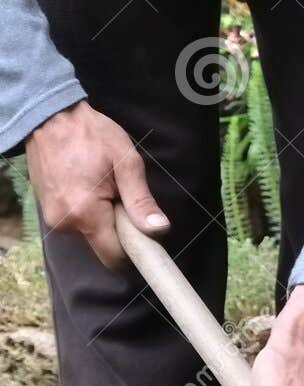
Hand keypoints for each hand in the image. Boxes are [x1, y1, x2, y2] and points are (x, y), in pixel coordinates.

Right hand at [26, 101, 167, 266]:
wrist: (48, 113)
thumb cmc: (90, 133)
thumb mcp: (125, 161)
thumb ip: (141, 200)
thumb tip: (159, 229)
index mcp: (85, 213)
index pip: (115, 257)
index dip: (132, 249)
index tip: (139, 230)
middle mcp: (65, 222)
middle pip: (103, 247)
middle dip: (117, 231)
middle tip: (119, 198)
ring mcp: (53, 217)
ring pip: (90, 235)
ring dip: (102, 220)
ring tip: (101, 188)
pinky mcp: (47, 210)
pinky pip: (76, 223)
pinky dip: (87, 212)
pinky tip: (87, 188)